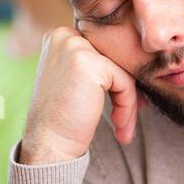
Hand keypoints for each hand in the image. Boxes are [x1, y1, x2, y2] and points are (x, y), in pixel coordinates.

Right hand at [20, 27, 141, 165]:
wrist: (48, 146)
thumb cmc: (63, 121)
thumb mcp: (76, 82)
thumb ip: (96, 65)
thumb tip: (135, 62)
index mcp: (60, 37)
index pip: (105, 52)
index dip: (118, 80)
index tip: (125, 106)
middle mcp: (65, 36)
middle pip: (116, 59)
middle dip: (127, 91)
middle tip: (127, 119)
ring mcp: (76, 47)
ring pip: (123, 71)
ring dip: (129, 103)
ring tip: (123, 128)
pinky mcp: (90, 63)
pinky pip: (125, 82)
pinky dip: (127, 106)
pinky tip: (119, 127)